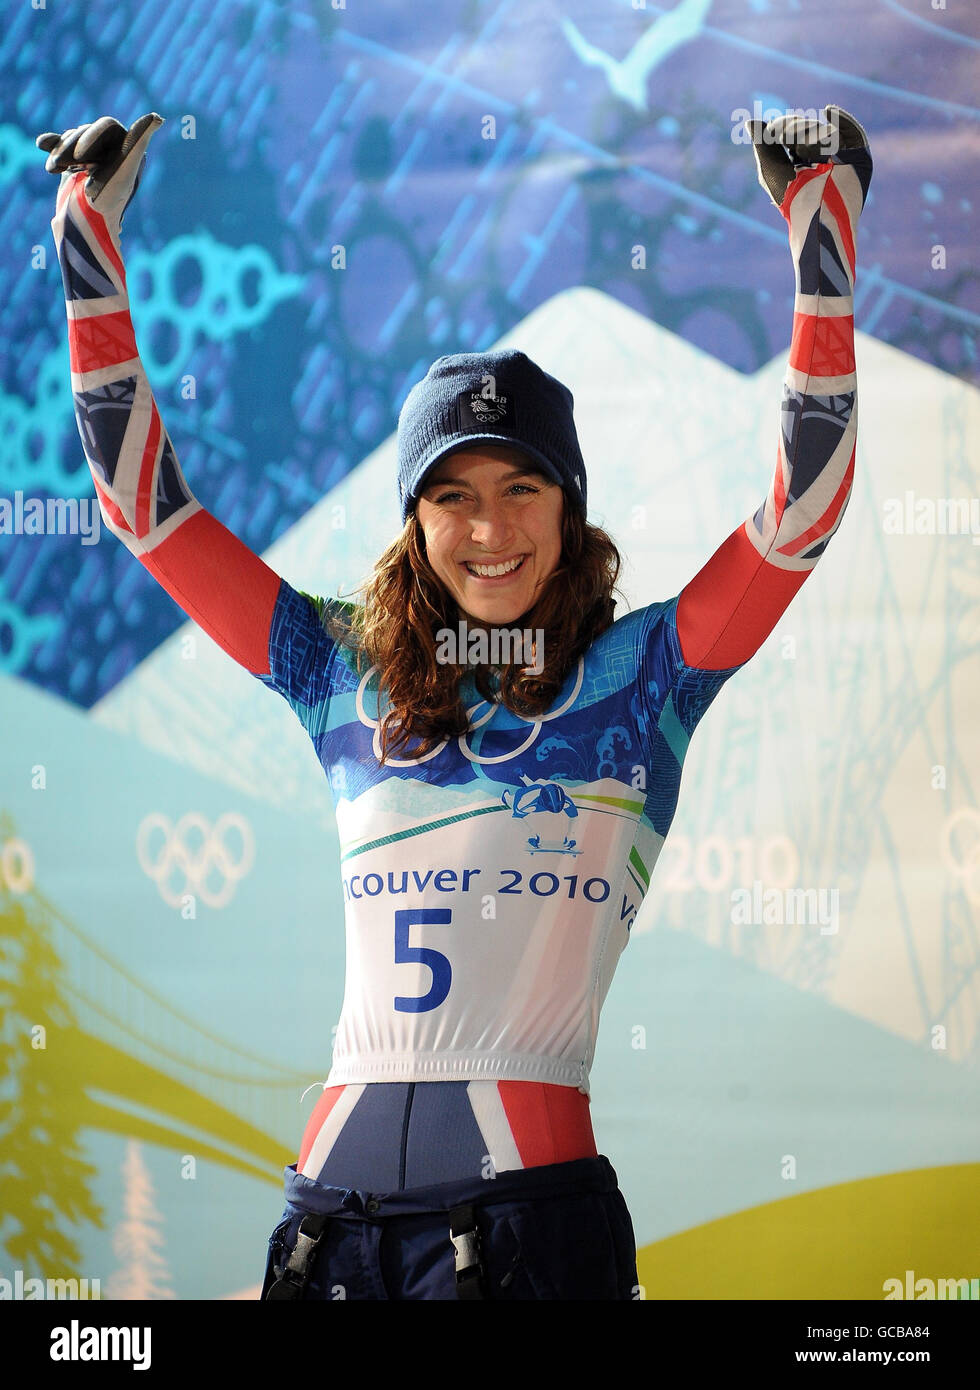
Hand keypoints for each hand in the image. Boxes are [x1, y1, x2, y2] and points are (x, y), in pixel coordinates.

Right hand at [35, 112, 164, 232]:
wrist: (87, 225)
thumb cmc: (110, 200)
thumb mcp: (125, 170)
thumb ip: (138, 143)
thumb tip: (158, 118)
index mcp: (126, 148)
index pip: (107, 126)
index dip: (92, 136)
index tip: (80, 157)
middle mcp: (110, 149)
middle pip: (86, 130)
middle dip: (71, 145)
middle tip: (64, 164)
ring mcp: (91, 155)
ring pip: (71, 138)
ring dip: (60, 150)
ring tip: (54, 169)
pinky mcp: (73, 162)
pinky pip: (60, 144)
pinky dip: (51, 144)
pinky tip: (42, 145)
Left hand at [743, 105, 872, 212]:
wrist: (814, 217)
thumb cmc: (790, 199)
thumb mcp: (771, 169)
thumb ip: (763, 142)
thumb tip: (749, 120)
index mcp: (800, 163)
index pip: (792, 136)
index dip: (782, 128)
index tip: (771, 130)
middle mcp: (822, 160)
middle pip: (811, 132)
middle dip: (797, 127)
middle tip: (786, 132)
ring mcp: (840, 158)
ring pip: (828, 131)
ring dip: (813, 127)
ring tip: (800, 130)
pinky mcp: (859, 158)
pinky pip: (854, 133)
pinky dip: (844, 120)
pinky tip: (830, 111)